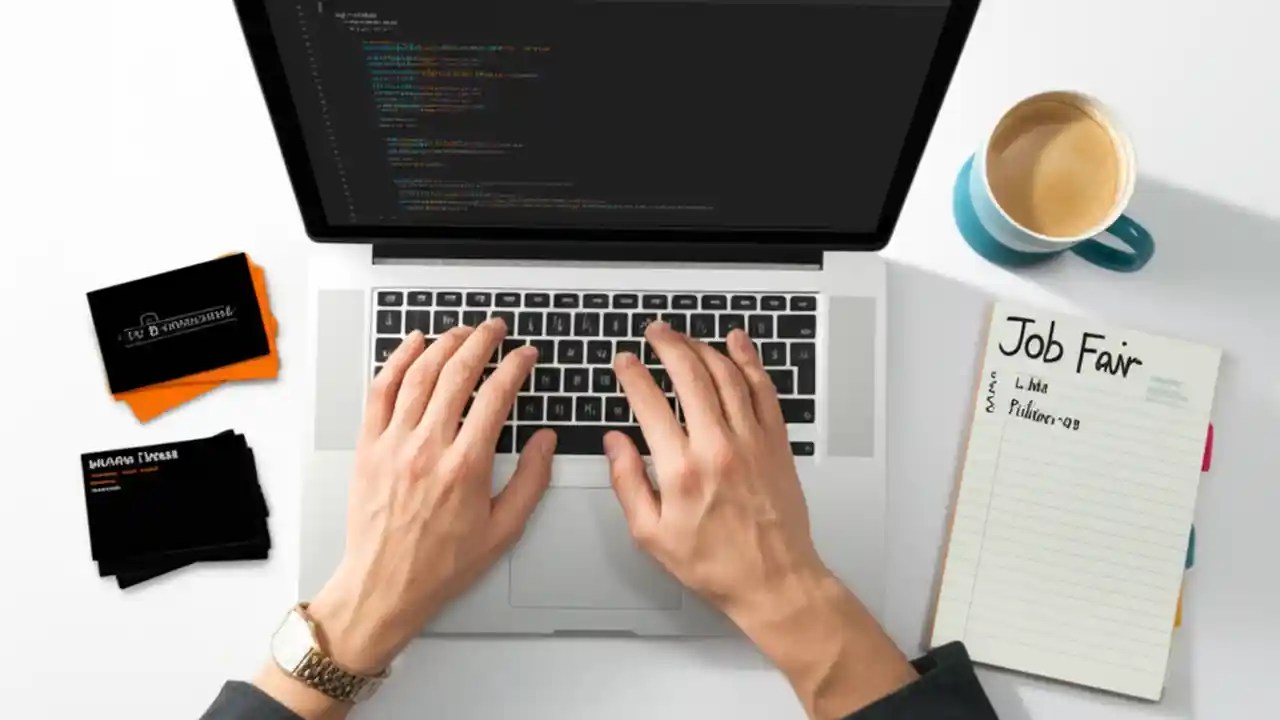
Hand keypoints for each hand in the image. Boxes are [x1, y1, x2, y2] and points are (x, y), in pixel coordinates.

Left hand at [309, 320, 555, 673]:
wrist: (384, 586)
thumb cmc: (440, 565)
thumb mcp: (503, 530)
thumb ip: (531, 481)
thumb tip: (545, 441)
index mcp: (465, 466)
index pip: (496, 396)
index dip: (515, 367)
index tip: (524, 356)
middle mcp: (428, 448)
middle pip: (457, 373)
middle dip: (482, 342)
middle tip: (496, 330)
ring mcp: (394, 443)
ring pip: (419, 374)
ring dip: (444, 344)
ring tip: (462, 332)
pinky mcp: (369, 446)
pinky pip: (381, 391)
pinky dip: (397, 361)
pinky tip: (412, 346)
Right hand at [605, 323, 822, 618]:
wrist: (774, 579)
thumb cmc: (716, 564)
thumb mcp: (651, 534)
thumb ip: (627, 482)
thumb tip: (615, 444)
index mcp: (682, 470)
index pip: (650, 404)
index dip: (633, 375)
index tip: (624, 362)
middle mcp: (718, 448)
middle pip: (691, 376)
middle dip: (668, 346)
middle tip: (655, 333)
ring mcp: (752, 441)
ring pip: (727, 375)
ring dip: (703, 348)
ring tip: (685, 337)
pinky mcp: (776, 443)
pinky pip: (763, 390)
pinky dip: (750, 361)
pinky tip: (737, 344)